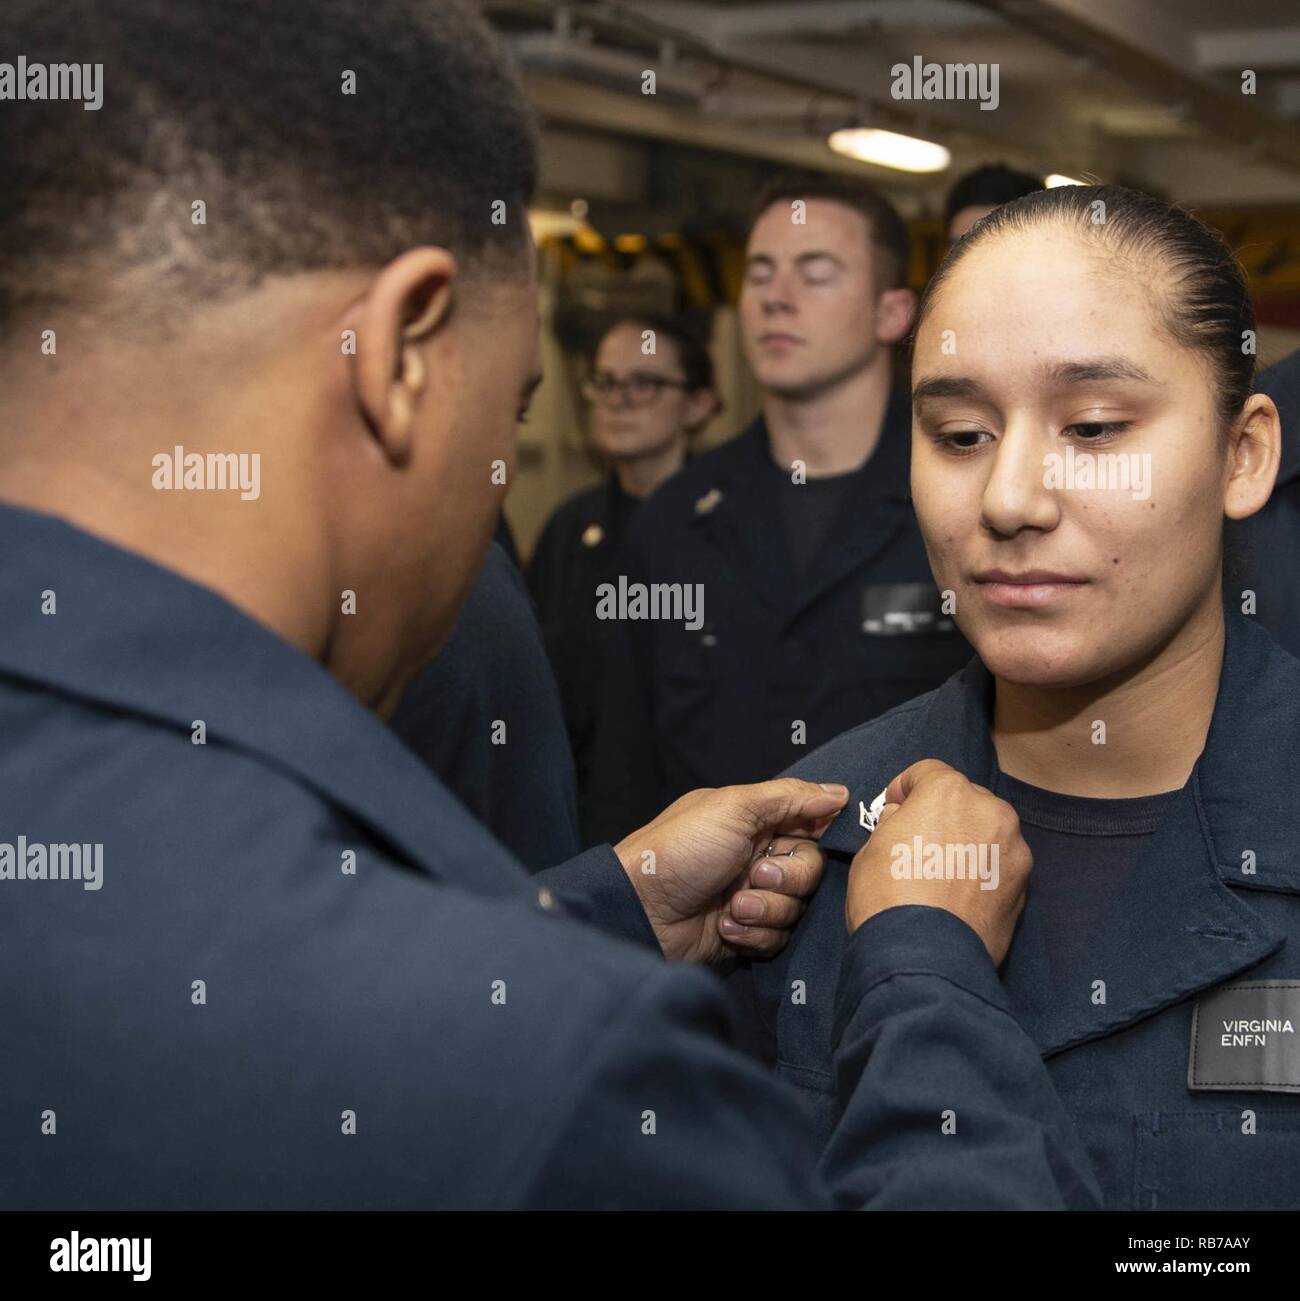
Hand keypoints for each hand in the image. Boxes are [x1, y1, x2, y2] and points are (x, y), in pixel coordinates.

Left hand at [614, 779, 848, 963]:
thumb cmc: (682, 849)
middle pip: (811, 869)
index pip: (810, 824)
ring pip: (796, 907)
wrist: (641, 910)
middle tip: (753, 876)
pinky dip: (752, 933)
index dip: (818, 834)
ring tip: (731, 907)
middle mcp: (757, 856)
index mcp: (755, 821)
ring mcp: (752, 896)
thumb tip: (841, 792)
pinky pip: (777, 937)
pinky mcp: (746, 933)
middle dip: (787, 877)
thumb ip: (790, 797)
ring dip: (765, 908)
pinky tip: (723, 927)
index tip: (814, 837)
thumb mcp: (734, 807)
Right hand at [844, 759, 1030, 964]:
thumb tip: (905, 819)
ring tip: (942, 874)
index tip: (896, 807)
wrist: (923, 958)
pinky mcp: (1025, 886)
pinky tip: (960, 896)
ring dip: (968, 842)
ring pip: (987, 832)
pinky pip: (1000, 865)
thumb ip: (896, 822)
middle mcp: (990, 811)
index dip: (906, 788)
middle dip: (942, 815)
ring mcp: (1013, 849)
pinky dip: (983, 871)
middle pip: (964, 800)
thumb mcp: (872, 847)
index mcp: (948, 792)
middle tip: (919, 844)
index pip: (927, 771)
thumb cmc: (888, 897)